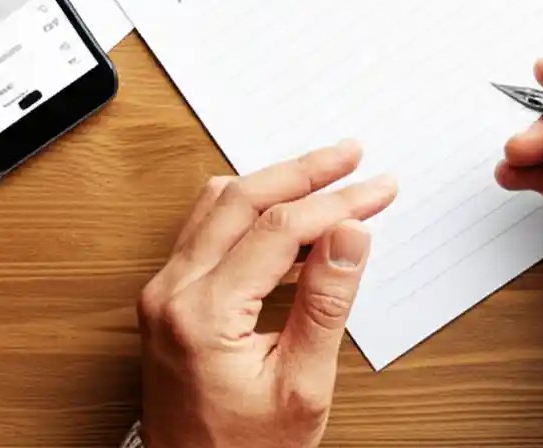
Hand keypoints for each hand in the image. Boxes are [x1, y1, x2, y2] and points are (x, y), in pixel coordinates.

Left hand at [137, 140, 397, 447]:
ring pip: (218, 205)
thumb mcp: (302, 386)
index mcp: (203, 314)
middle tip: (352, 156)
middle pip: (241, 198)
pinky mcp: (167, 297)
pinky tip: (288, 216)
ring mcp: (164, 292)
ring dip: (274, 182)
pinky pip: (206, 230)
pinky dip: (250, 210)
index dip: (336, 202)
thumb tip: (350, 235)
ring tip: (325, 174)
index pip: (279, 228)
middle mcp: (172, 292)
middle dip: (304, 171)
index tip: (379, 189)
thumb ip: (326, 304)